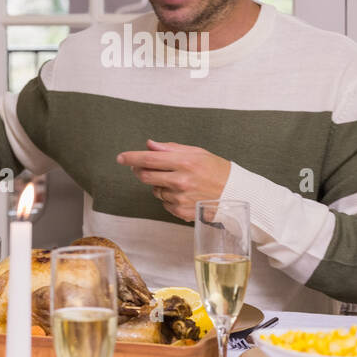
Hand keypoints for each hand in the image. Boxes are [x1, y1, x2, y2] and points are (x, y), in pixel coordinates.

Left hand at [116, 139, 231, 221]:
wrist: (235, 194)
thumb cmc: (216, 170)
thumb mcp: (197, 153)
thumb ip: (171, 148)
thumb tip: (149, 144)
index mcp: (185, 163)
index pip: (149, 159)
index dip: (131, 158)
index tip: (121, 157)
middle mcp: (181, 181)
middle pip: (145, 176)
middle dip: (139, 170)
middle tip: (141, 166)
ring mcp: (180, 198)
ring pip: (154, 190)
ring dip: (158, 185)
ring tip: (177, 181)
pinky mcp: (181, 212)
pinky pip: (164, 203)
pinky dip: (168, 197)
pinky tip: (183, 193)